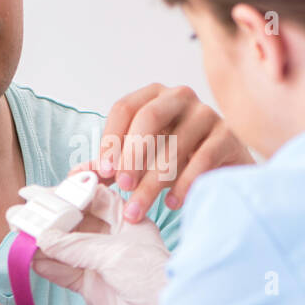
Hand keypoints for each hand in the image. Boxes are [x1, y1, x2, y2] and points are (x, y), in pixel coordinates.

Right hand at [13, 183, 168, 304]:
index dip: (71, 194)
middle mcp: (115, 240)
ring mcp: (102, 264)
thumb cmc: (152, 281)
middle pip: (76, 224)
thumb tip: (45, 238)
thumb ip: (77, 246)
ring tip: (19, 234)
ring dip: (43, 243)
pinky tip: (30, 258)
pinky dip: (47, 266)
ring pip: (66, 249)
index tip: (46, 193)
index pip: (96, 199)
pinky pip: (64, 272)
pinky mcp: (93, 287)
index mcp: (129, 221)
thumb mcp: (114, 254)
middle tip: (25, 214)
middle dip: (51, 220)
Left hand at [73, 83, 253, 221]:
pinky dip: (184, 183)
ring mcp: (207, 113)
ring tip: (139, 208)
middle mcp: (180, 97)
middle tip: (123, 187)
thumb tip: (77, 176)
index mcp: (154, 95)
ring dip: (153, 181)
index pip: (125, 108)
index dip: (111, 139)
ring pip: (175, 145)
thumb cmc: (178, 160)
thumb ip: (112, 164)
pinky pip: (202, 158)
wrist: (225, 168)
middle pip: (149, 117)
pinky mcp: (228, 135)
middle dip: (132, 155)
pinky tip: (172, 203)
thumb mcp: (143, 160)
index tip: (104, 171)